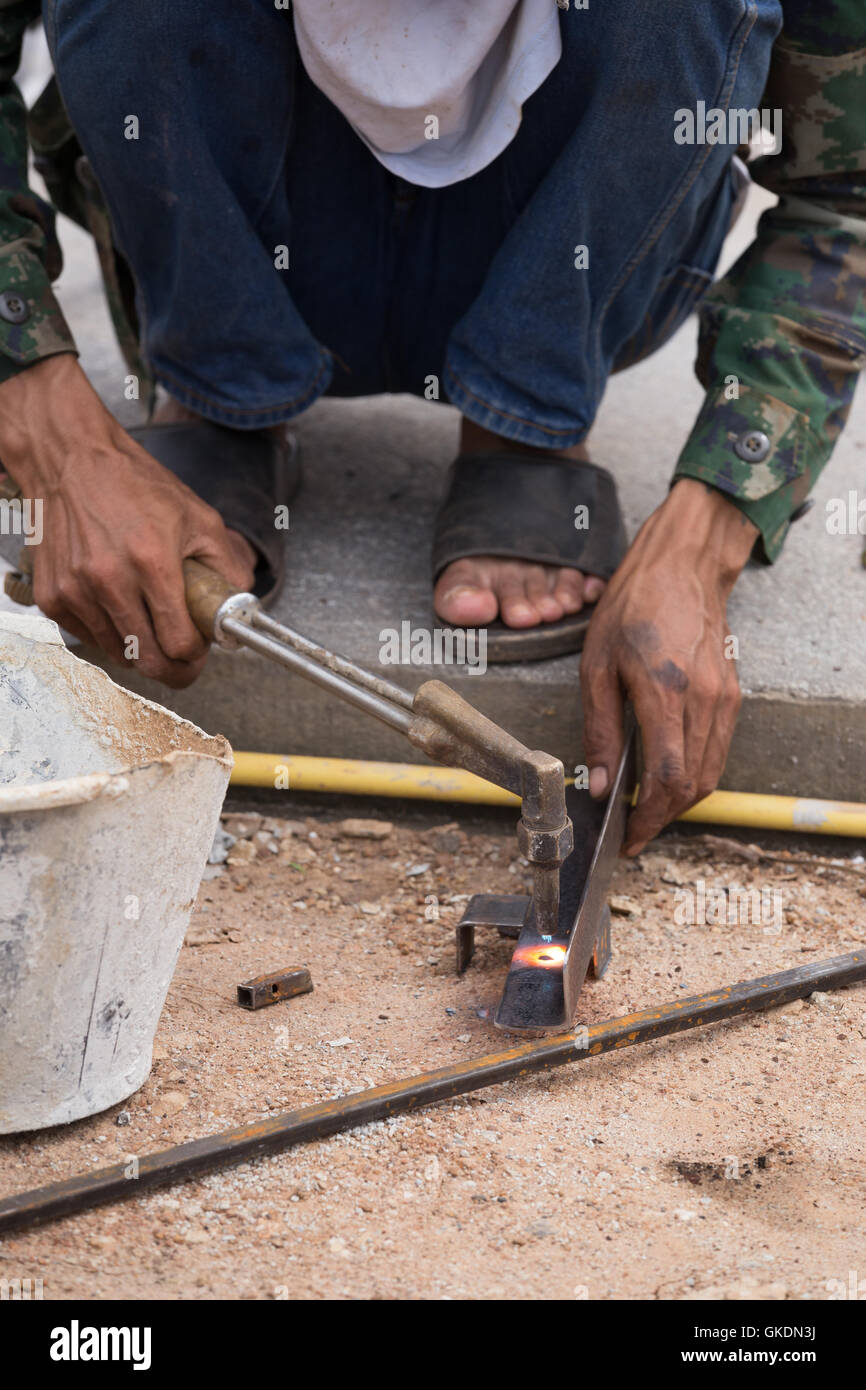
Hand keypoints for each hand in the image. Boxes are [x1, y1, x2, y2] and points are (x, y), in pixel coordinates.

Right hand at [0, 355, 254, 685]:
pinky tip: (118, 607)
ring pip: (119, 654)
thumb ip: (226, 564)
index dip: (196, 656)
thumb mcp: (198, 517)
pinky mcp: (53, 595)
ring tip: (149, 620)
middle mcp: (110, 581)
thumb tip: (241, 602)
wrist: (72, 461)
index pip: (179, 643)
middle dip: (173, 667)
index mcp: (152, 562)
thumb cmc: (134, 485)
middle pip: (149, 661)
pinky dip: (109, 633)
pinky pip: (89, 637)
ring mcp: (77, 591)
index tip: (199, 650)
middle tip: (181, 656)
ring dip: (140, 648)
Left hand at [580, 479, 758, 854]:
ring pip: (710, 773)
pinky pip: (717, 750)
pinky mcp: (731, 695)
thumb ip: (599, 729)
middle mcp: (703, 701)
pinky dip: (695, 774)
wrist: (682, 567)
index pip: (668, 778)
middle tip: (632, 831)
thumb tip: (598, 784)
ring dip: (680, 801)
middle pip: (693, 786)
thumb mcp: (596, 666)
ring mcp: (723, 699)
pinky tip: (667, 774)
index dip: (649, 818)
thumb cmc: (633, 607)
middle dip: (662, 818)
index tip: (628, 838)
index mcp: (665, 693)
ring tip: (646, 809)